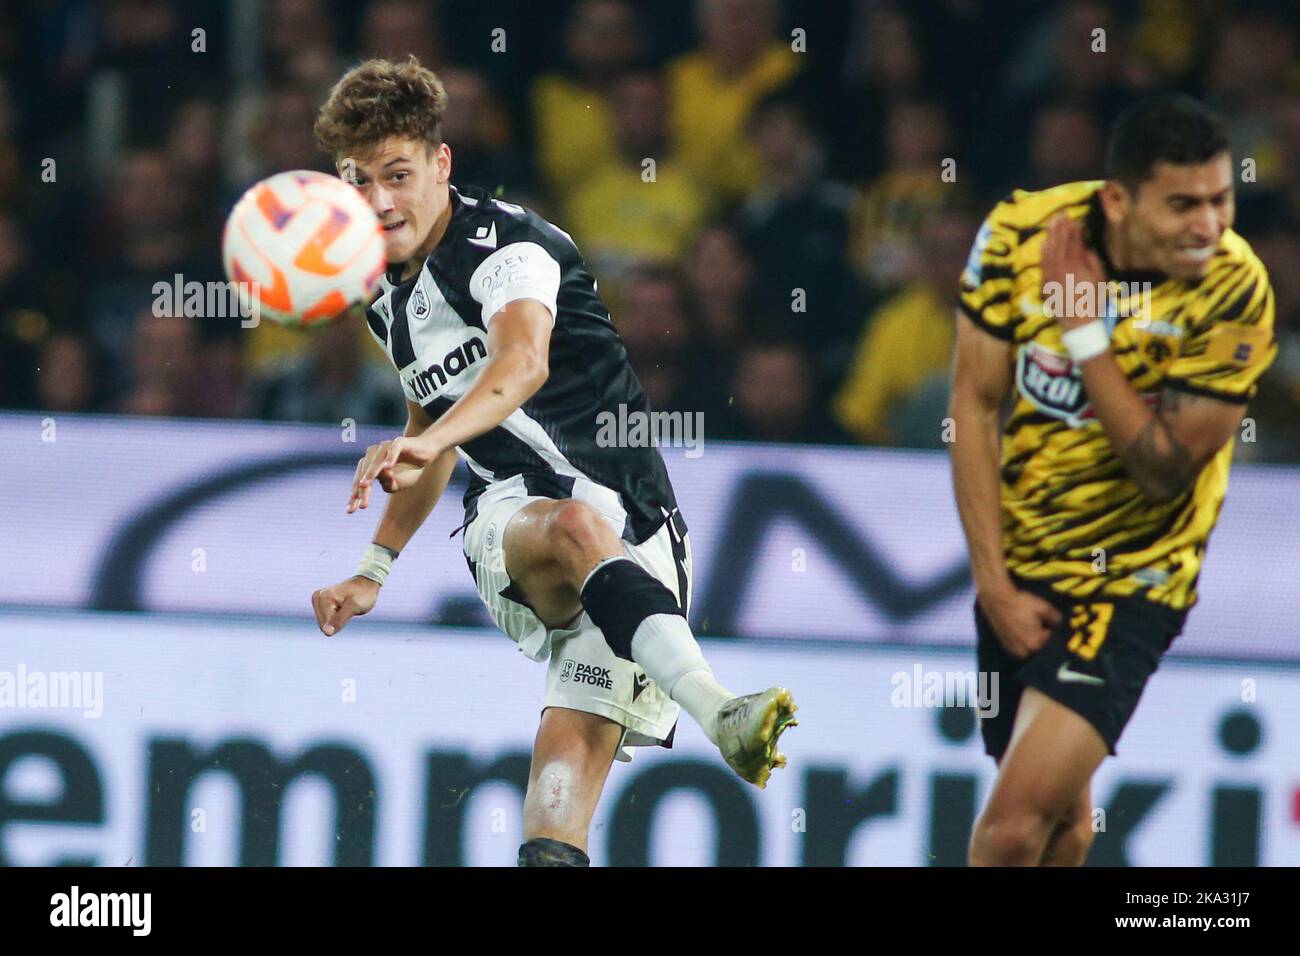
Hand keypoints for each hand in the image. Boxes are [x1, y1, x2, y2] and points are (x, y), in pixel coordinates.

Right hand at [311, 575, 379, 635]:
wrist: (367, 584)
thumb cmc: (363, 595)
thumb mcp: (355, 607)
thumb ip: (340, 619)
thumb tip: (327, 632)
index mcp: (322, 597)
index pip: (326, 625)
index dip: (340, 621)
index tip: (349, 608)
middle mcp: (317, 597)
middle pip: (323, 625)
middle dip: (338, 621)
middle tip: (348, 608)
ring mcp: (318, 600)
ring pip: (325, 624)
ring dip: (338, 619)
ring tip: (346, 607)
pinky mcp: (321, 604)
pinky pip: (327, 620)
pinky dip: (337, 618)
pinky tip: (343, 607)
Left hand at [347, 434, 441, 511]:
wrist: (427, 452)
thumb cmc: (410, 469)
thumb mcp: (399, 483)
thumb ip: (388, 484)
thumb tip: (381, 477)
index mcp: (370, 465)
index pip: (360, 480)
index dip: (355, 495)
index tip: (351, 511)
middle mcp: (374, 454)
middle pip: (364, 470)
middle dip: (362, 488)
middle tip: (363, 505)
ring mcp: (386, 447)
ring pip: (376, 459)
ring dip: (371, 472)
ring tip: (365, 485)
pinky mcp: (400, 442)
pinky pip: (394, 449)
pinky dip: (390, 456)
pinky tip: (388, 466)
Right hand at [978, 585, 1062, 658]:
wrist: (997, 599)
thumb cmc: (1021, 603)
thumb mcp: (1044, 607)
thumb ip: (1056, 618)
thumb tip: (1059, 624)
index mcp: (1035, 643)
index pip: (1050, 640)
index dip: (1049, 629)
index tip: (1044, 620)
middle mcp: (1024, 651)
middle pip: (1039, 645)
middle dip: (1039, 636)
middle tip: (1035, 622)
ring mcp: (1012, 649)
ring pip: (1028, 647)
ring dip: (1029, 639)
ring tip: (1025, 624)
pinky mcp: (1004, 645)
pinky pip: (1018, 646)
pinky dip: (1020, 640)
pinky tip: (1017, 627)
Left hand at [1040, 213, 1105, 330]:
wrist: (1079, 323)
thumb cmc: (1093, 301)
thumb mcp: (1099, 278)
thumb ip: (1091, 260)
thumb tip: (1085, 247)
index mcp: (1076, 264)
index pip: (1074, 242)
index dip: (1074, 229)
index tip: (1075, 218)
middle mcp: (1060, 267)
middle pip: (1060, 243)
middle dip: (1061, 227)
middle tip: (1061, 214)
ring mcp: (1050, 275)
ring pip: (1049, 251)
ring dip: (1051, 235)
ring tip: (1052, 223)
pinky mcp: (1045, 283)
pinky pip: (1043, 264)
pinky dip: (1043, 252)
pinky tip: (1044, 243)